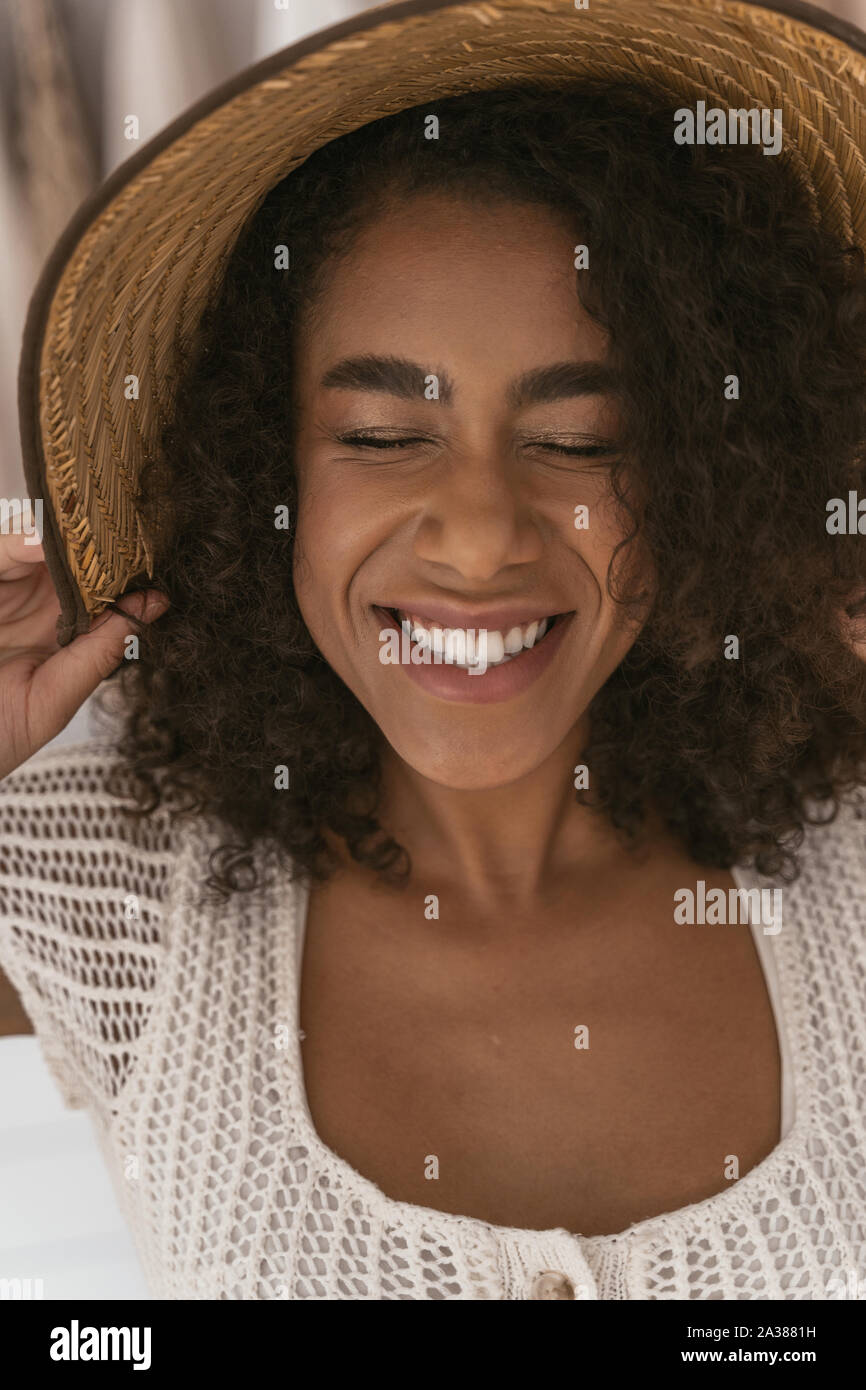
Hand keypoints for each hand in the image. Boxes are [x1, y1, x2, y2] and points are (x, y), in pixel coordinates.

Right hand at [0, 531, 168, 779]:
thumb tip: (153, 607)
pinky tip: (42, 544)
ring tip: (88, 534)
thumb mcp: (53, 699)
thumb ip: (99, 653)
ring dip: (62, 539)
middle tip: (125, 535)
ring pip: (35, 547)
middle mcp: (31, 607)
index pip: (100, 592)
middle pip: (70, 561)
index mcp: (59, 633)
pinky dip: (20, 544)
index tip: (151, 564)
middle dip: (96, 547)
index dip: (123, 577)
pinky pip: (0, 553)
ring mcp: (2, 594)